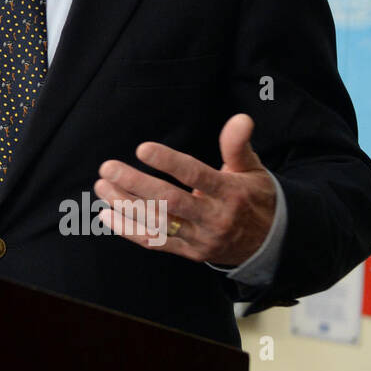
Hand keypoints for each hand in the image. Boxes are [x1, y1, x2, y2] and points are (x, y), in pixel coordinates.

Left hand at [93, 114, 276, 265]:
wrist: (269, 244)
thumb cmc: (254, 198)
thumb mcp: (252, 170)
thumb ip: (238, 145)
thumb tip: (241, 118)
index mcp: (230, 193)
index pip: (196, 176)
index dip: (169, 162)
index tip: (141, 149)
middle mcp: (214, 218)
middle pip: (169, 201)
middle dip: (135, 184)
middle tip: (107, 168)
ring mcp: (200, 238)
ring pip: (158, 223)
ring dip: (125, 205)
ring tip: (101, 186)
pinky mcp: (189, 252)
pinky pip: (155, 242)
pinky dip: (129, 230)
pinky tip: (107, 214)